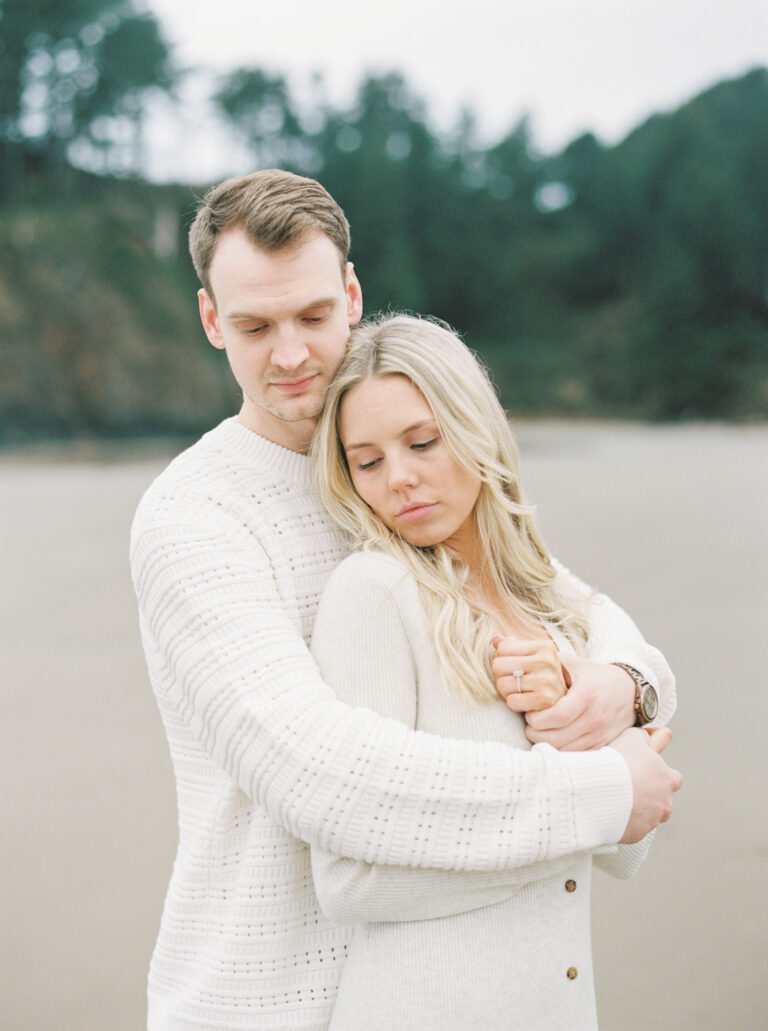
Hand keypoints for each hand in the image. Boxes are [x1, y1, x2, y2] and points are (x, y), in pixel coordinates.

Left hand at [492, 637, 567, 712]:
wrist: (565, 703)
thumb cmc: (542, 677)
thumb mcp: (531, 657)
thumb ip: (513, 646)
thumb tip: (495, 639)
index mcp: (544, 646)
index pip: (503, 648)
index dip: (504, 659)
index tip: (516, 667)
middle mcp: (547, 661)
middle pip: (498, 665)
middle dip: (502, 676)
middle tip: (515, 681)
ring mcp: (547, 680)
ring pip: (502, 684)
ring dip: (507, 691)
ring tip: (520, 691)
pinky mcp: (545, 700)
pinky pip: (512, 701)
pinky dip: (514, 704)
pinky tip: (525, 702)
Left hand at [524, 654, 635, 750]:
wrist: (629, 692)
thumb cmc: (596, 676)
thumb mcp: (575, 664)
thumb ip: (548, 661)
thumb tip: (511, 649)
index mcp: (586, 696)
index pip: (558, 715)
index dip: (538, 718)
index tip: (529, 712)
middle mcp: (594, 718)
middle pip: (557, 737)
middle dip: (536, 733)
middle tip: (530, 723)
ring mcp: (598, 734)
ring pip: (564, 750)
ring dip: (545, 743)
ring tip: (538, 731)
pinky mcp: (600, 745)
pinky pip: (574, 756)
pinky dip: (559, 750)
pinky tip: (553, 738)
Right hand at [610, 727, 682, 842]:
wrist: (600, 790)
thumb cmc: (617, 763)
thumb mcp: (632, 738)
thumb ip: (643, 737)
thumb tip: (648, 735)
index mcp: (667, 778)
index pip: (674, 777)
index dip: (659, 772)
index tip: (645, 769)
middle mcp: (664, 802)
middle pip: (663, 801)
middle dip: (651, 796)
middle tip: (631, 787)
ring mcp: (651, 820)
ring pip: (649, 816)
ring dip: (638, 809)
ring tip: (616, 799)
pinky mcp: (636, 834)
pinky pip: (632, 827)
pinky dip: (624, 821)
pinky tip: (609, 810)